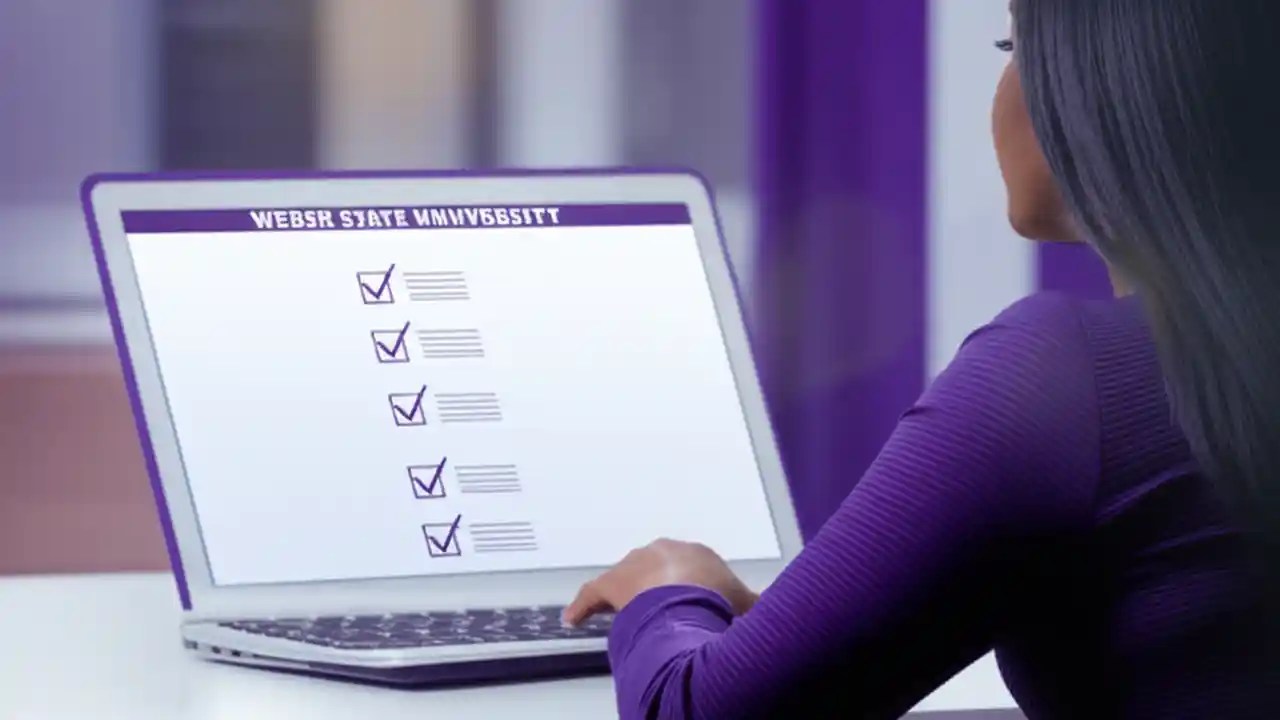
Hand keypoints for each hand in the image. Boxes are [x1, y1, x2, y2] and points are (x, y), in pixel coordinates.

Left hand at [563, 538, 758, 625]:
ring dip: (625, 597)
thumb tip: (767, 606)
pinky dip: (583, 606)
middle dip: (655, 588)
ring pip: (624, 580)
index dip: (685, 586)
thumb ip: (752, 603)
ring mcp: (635, 565)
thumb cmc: (715, 596)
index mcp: (694, 553)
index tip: (686, 600)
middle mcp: (662, 552)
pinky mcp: (611, 583)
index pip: (685, 567)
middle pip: (653, 569)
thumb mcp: (743, 601)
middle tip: (658, 610)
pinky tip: (574, 617)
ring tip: (628, 618)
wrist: (691, 597)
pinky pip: (593, 594)